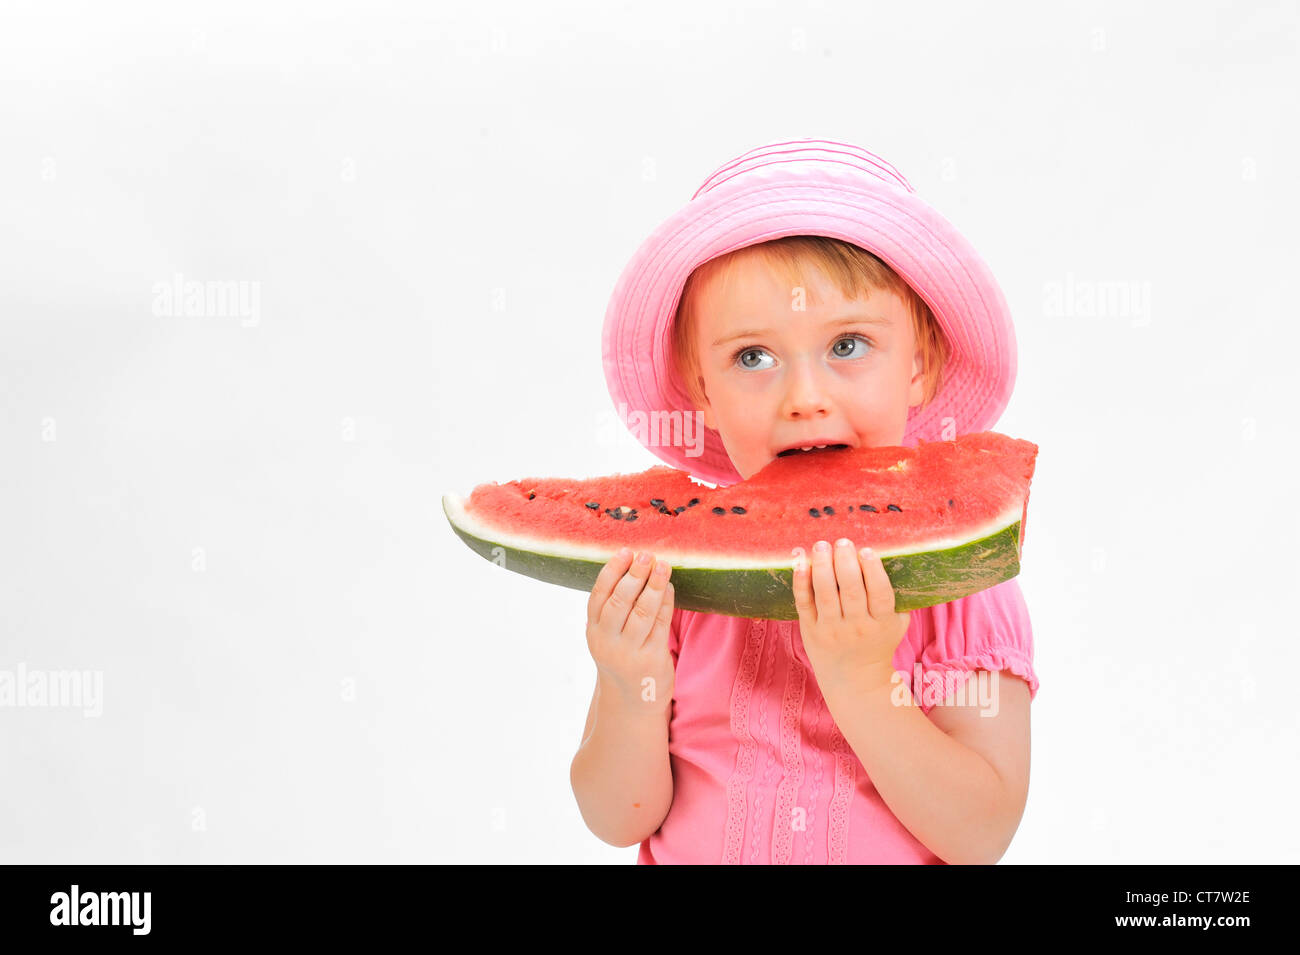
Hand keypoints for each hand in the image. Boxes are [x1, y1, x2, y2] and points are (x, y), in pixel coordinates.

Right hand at [585, 548, 675, 708]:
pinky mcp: (652, 659)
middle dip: (634, 576)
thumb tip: (634, 563)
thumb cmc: (621, 655)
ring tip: (663, 566)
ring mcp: (629, 652)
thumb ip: (614, 605)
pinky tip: (670, 588)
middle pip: (620, 603)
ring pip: (642, 613)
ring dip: (654, 586)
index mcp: (594, 630)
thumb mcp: (608, 633)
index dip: (612, 571)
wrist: (631, 699)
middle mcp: (608, 642)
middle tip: (647, 556)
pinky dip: (666, 603)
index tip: (626, 552)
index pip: (599, 595)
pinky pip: (661, 625)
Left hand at [791, 538, 911, 694]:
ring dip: (822, 566)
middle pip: (851, 591)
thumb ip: (897, 597)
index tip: (867, 550)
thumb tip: (895, 557)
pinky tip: (800, 563)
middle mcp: (857, 627)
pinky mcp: (810, 630)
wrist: (854, 679)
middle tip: (842, 541)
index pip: (879, 595)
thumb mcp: (896, 624)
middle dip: (845, 562)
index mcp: (882, 623)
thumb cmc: (877, 641)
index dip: (873, 571)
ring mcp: (831, 630)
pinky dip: (801, 583)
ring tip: (821, 545)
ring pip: (826, 594)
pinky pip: (804, 603)